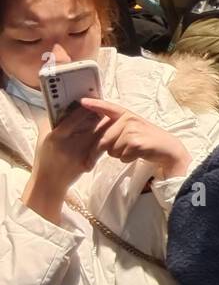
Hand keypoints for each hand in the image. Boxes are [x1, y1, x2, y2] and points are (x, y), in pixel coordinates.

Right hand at [23, 105, 103, 221]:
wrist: (49, 182)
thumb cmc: (45, 156)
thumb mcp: (44, 137)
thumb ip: (54, 121)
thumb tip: (67, 105)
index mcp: (56, 137)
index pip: (75, 118)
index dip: (85, 109)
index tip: (91, 102)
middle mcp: (68, 146)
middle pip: (91, 127)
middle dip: (100, 117)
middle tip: (106, 109)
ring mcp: (79, 155)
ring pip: (99, 136)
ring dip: (105, 127)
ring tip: (109, 119)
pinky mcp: (88, 163)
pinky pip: (101, 148)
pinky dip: (105, 139)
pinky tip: (108, 134)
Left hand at [80, 97, 190, 177]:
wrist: (170, 149)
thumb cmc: (149, 140)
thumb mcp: (133, 128)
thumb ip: (117, 128)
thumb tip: (98, 137)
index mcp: (127, 114)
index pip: (108, 107)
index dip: (95, 104)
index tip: (83, 101)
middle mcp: (128, 120)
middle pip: (103, 139)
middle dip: (101, 152)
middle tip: (106, 156)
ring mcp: (132, 130)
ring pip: (111, 150)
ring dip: (119, 154)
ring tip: (133, 149)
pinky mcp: (136, 143)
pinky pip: (121, 156)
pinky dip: (128, 158)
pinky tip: (138, 153)